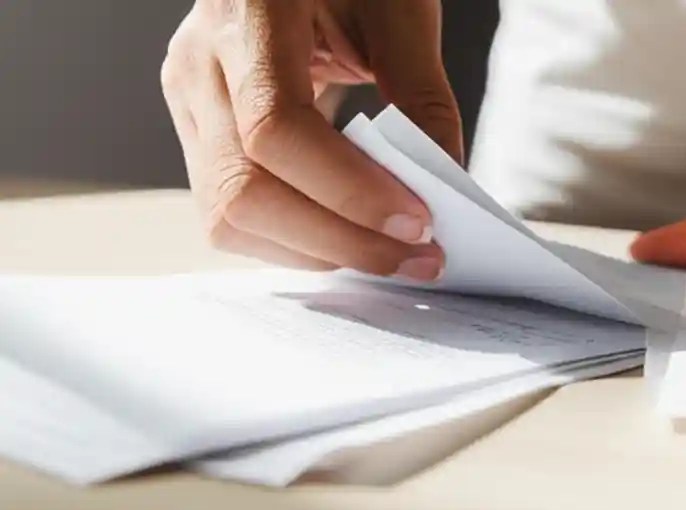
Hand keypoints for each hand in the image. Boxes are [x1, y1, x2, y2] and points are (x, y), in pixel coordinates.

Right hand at [161, 0, 461, 279]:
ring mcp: (190, 101)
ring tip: (391, 256)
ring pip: (229, 217)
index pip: (277, 129)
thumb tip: (444, 184)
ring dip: (318, 251)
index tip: (418, 221)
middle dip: (340, 241)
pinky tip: (351, 237)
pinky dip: (297, 240)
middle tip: (419, 258)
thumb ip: (422, 94)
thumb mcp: (399, 9)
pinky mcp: (200, 133)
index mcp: (246, 13)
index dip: (349, 190)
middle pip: (244, 190)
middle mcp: (199, 62)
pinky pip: (234, 214)